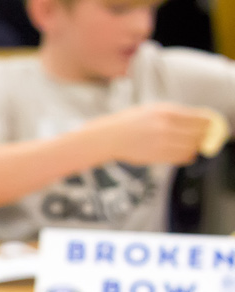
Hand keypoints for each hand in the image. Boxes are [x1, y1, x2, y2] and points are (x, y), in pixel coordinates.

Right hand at [87, 104, 212, 166]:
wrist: (109, 137)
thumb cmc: (130, 122)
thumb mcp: (153, 109)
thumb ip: (175, 114)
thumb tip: (198, 119)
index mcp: (167, 111)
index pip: (200, 117)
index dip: (208, 122)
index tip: (208, 125)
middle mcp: (166, 126)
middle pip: (199, 133)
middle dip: (203, 135)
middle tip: (202, 136)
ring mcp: (162, 142)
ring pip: (192, 146)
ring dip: (195, 146)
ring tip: (190, 145)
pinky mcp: (157, 156)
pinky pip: (182, 157)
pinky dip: (187, 156)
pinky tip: (184, 153)